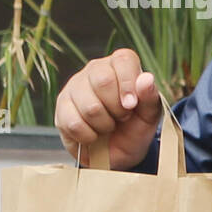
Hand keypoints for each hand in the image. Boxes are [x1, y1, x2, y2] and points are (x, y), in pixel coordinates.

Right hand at [55, 49, 161, 169]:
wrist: (118, 151)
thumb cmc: (135, 126)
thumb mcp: (150, 114)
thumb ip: (150, 96)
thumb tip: (146, 79)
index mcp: (120, 65)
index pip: (123, 60)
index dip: (128, 84)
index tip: (132, 105)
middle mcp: (95, 69)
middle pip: (103, 81)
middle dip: (118, 108)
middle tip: (123, 117)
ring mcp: (74, 87)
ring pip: (89, 106)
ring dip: (105, 124)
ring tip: (109, 125)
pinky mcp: (61, 107)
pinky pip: (73, 124)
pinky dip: (89, 135)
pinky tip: (94, 134)